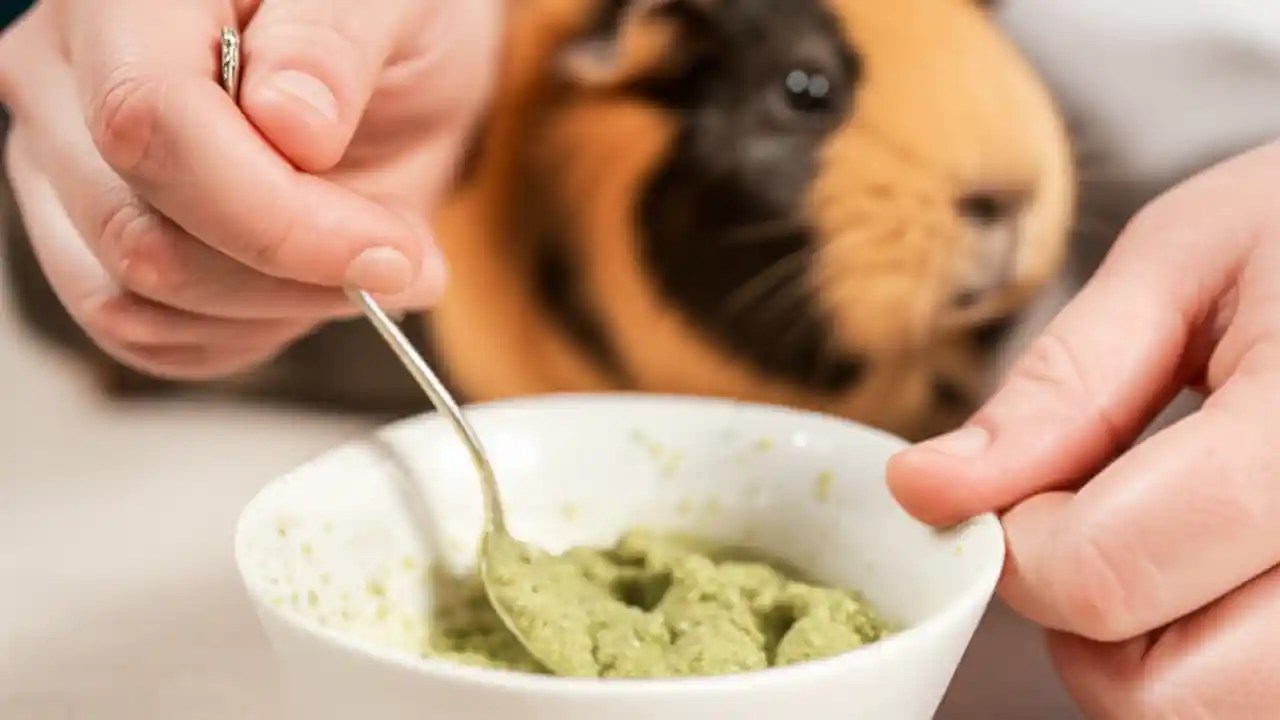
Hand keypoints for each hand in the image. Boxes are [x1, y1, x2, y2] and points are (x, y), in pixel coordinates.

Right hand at [0, 0, 498, 377]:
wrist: (377, 53)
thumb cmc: (381, 13)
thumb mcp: (394, 3)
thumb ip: (336, 42)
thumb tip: (291, 123)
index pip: (152, 124)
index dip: (275, 218)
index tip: (386, 252)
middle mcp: (66, 75)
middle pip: (139, 235)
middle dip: (292, 277)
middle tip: (403, 261)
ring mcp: (62, 162)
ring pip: (133, 301)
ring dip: (274, 312)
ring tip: (363, 264)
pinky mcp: (84, 235)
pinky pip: (145, 335)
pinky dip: (243, 333)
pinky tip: (305, 286)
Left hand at [889, 141, 1279, 717]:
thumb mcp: (1189, 257)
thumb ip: (1062, 387)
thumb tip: (927, 490)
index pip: (1108, 570)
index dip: (1021, 547)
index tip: (1023, 491)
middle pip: (1172, 691)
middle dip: (1084, 623)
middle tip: (1088, 527)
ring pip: (1232, 717)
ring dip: (1157, 659)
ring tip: (1164, 545)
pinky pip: (1279, 700)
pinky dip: (1226, 659)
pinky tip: (1225, 569)